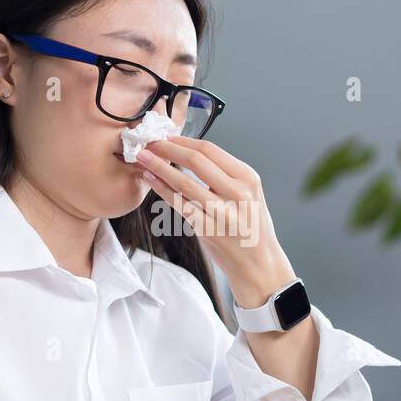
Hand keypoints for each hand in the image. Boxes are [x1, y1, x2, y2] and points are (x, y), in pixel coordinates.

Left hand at [135, 135, 296, 306]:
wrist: (259, 264)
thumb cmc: (251, 227)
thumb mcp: (248, 194)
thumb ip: (225, 175)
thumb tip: (189, 153)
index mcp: (248, 178)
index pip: (211, 150)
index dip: (183, 140)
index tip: (166, 136)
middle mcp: (238, 193)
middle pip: (196, 161)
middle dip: (168, 148)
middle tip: (149, 142)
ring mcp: (223, 212)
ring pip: (184, 182)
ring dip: (159, 166)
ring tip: (142, 157)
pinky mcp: (208, 230)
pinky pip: (179, 205)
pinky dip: (162, 189)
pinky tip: (151, 180)